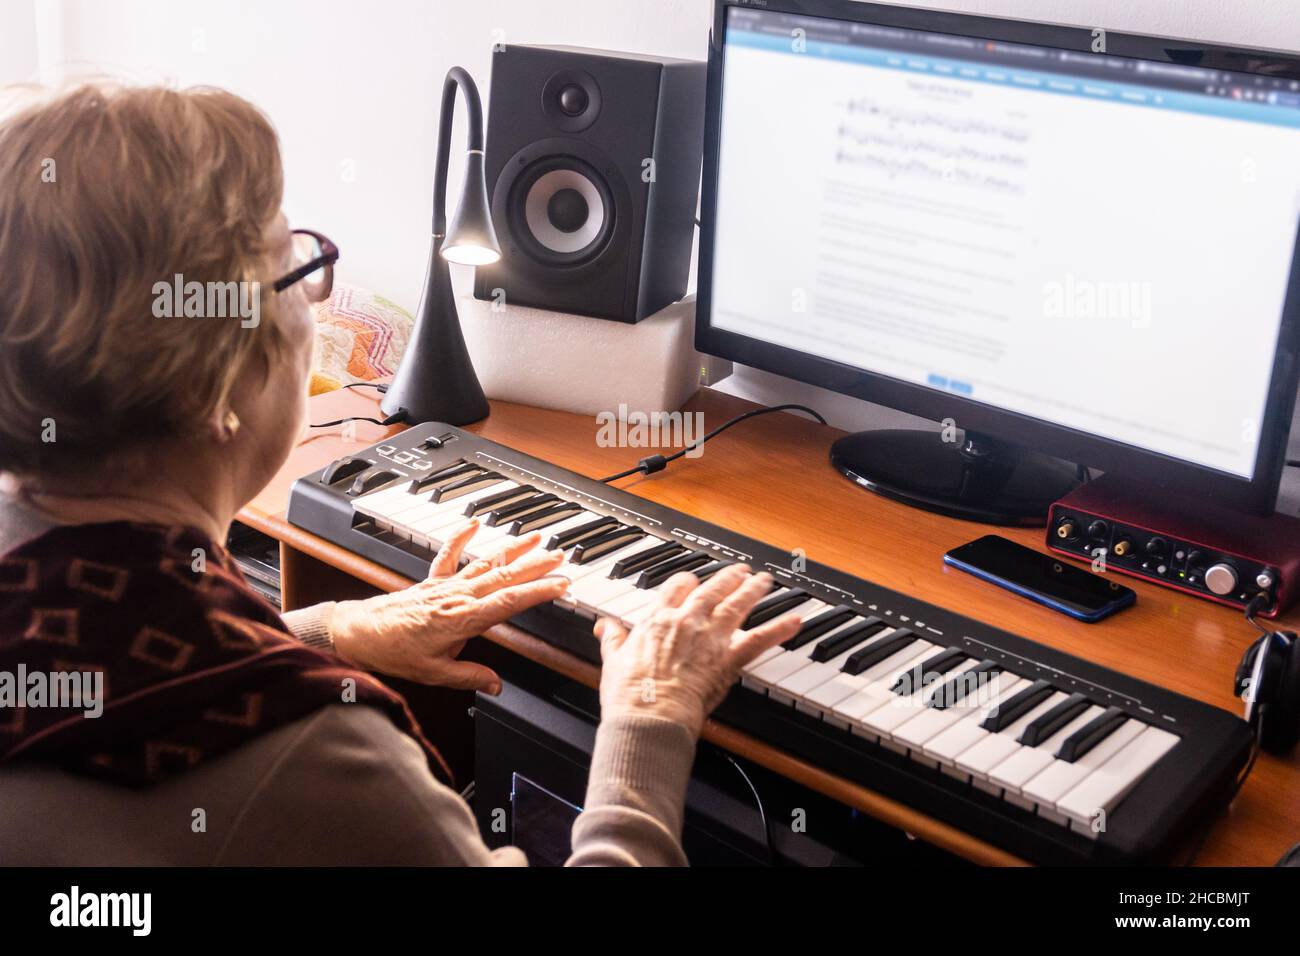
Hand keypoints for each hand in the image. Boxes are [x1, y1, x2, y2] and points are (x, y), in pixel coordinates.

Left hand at [327, 521, 568, 691]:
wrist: (358, 633)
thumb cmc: (392, 651)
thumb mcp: (434, 674)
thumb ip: (469, 677)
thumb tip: (496, 685)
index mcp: (463, 619)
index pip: (510, 601)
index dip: (539, 591)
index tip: (561, 585)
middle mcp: (457, 597)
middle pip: (505, 576)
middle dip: (536, 565)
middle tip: (561, 556)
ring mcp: (445, 586)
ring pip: (486, 562)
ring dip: (513, 549)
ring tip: (536, 538)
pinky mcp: (431, 581)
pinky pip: (449, 554)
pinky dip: (461, 536)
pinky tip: (474, 523)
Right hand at [593, 565, 803, 734]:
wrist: (650, 714)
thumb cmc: (630, 693)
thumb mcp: (613, 660)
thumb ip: (613, 639)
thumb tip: (605, 627)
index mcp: (658, 619)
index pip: (675, 588)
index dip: (686, 581)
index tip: (692, 579)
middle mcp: (687, 621)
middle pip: (712, 590)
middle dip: (727, 578)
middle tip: (739, 570)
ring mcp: (711, 638)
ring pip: (737, 605)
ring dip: (753, 590)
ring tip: (764, 579)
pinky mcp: (730, 659)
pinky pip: (760, 639)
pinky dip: (780, 628)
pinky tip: (795, 619)